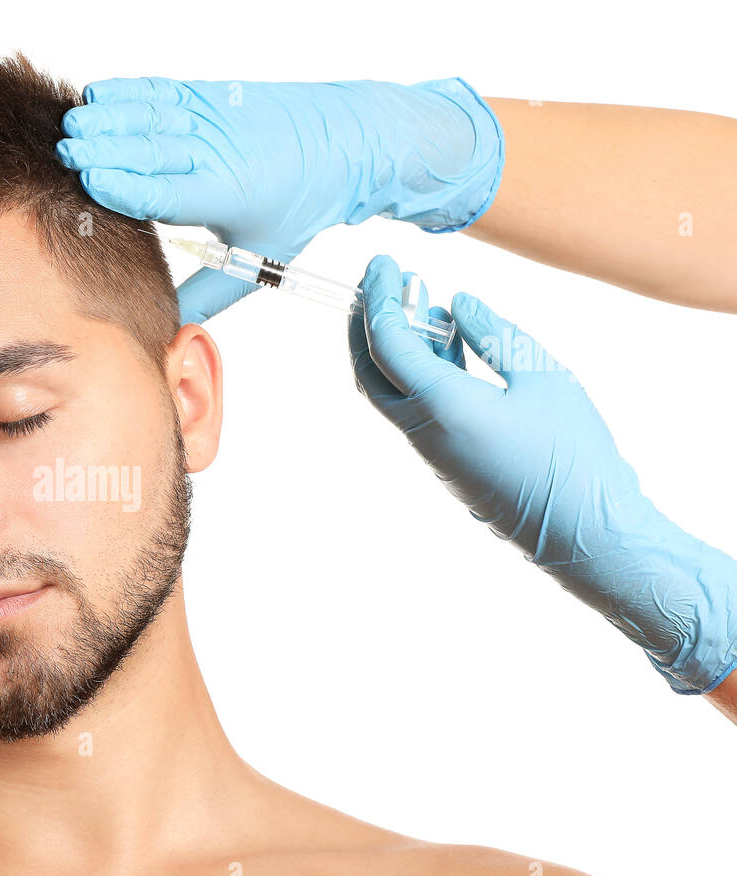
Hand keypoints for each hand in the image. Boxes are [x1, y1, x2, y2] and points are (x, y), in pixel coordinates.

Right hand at [57, 77, 502, 324]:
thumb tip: (173, 328)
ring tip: (75, 124)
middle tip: (67, 151)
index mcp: (226, 195)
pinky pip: (164, 91)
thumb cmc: (301, 199)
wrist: (348, 142)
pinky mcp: (214, 94)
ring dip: (110, 116)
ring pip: (153, 114)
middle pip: (150, 148)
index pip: (164, 192)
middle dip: (104, 148)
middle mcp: (218, 152)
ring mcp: (215, 118)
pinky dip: (129, 91)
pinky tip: (101, 93)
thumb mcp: (258, 259)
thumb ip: (209, 294)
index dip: (123, 186)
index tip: (88, 182)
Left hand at [350, 254, 736, 695]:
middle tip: (381, 280)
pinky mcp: (447, 460)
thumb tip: (455, 302)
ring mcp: (431, 450)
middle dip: (368, 320)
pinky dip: (420, 368)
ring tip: (419, 299)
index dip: (379, 299)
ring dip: (395, 344)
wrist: (586, 532)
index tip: (382, 264)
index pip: (386, 343)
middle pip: (371, 369)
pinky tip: (448, 340)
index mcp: (440, 407)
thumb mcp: (543, 377)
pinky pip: (416, 407)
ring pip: (391, 390)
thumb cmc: (572, 454)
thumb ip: (494, 334)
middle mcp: (422, 431)